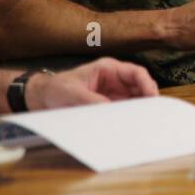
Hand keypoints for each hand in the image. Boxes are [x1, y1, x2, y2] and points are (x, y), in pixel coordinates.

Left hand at [27, 58, 158, 108]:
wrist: (42, 98)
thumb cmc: (56, 89)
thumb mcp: (72, 93)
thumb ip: (91, 100)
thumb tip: (109, 109)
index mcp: (108, 69)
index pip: (135, 73)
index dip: (146, 84)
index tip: (151, 97)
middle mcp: (115, 80)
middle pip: (140, 87)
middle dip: (147, 99)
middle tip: (151, 113)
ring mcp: (114, 94)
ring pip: (135, 100)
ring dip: (139, 109)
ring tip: (142, 121)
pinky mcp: (110, 106)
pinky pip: (125, 111)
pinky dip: (129, 117)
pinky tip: (130, 125)